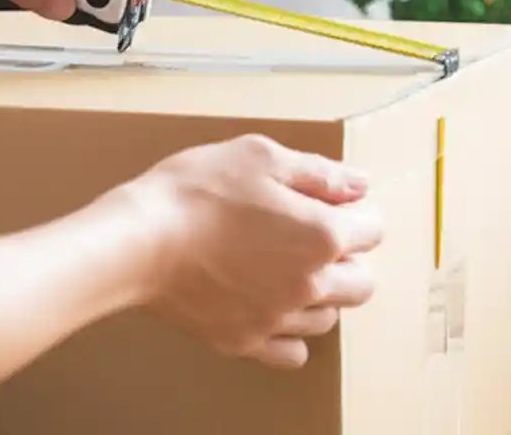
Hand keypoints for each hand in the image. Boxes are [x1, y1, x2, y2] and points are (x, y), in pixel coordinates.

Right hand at [117, 134, 382, 368]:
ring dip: (322, 293)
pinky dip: (291, 332)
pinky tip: (272, 305)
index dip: (357, 210)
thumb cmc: (195, 192)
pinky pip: (292, 351)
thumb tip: (361, 184)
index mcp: (322, 235)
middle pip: (363, 282)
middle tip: (315, 236)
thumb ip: (320, 173)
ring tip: (287, 267)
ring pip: (329, 316)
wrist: (137, 241)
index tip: (333, 201)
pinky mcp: (245, 340)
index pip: (373, 229)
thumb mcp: (261, 157)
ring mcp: (278, 318)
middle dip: (350, 257)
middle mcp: (310, 284)